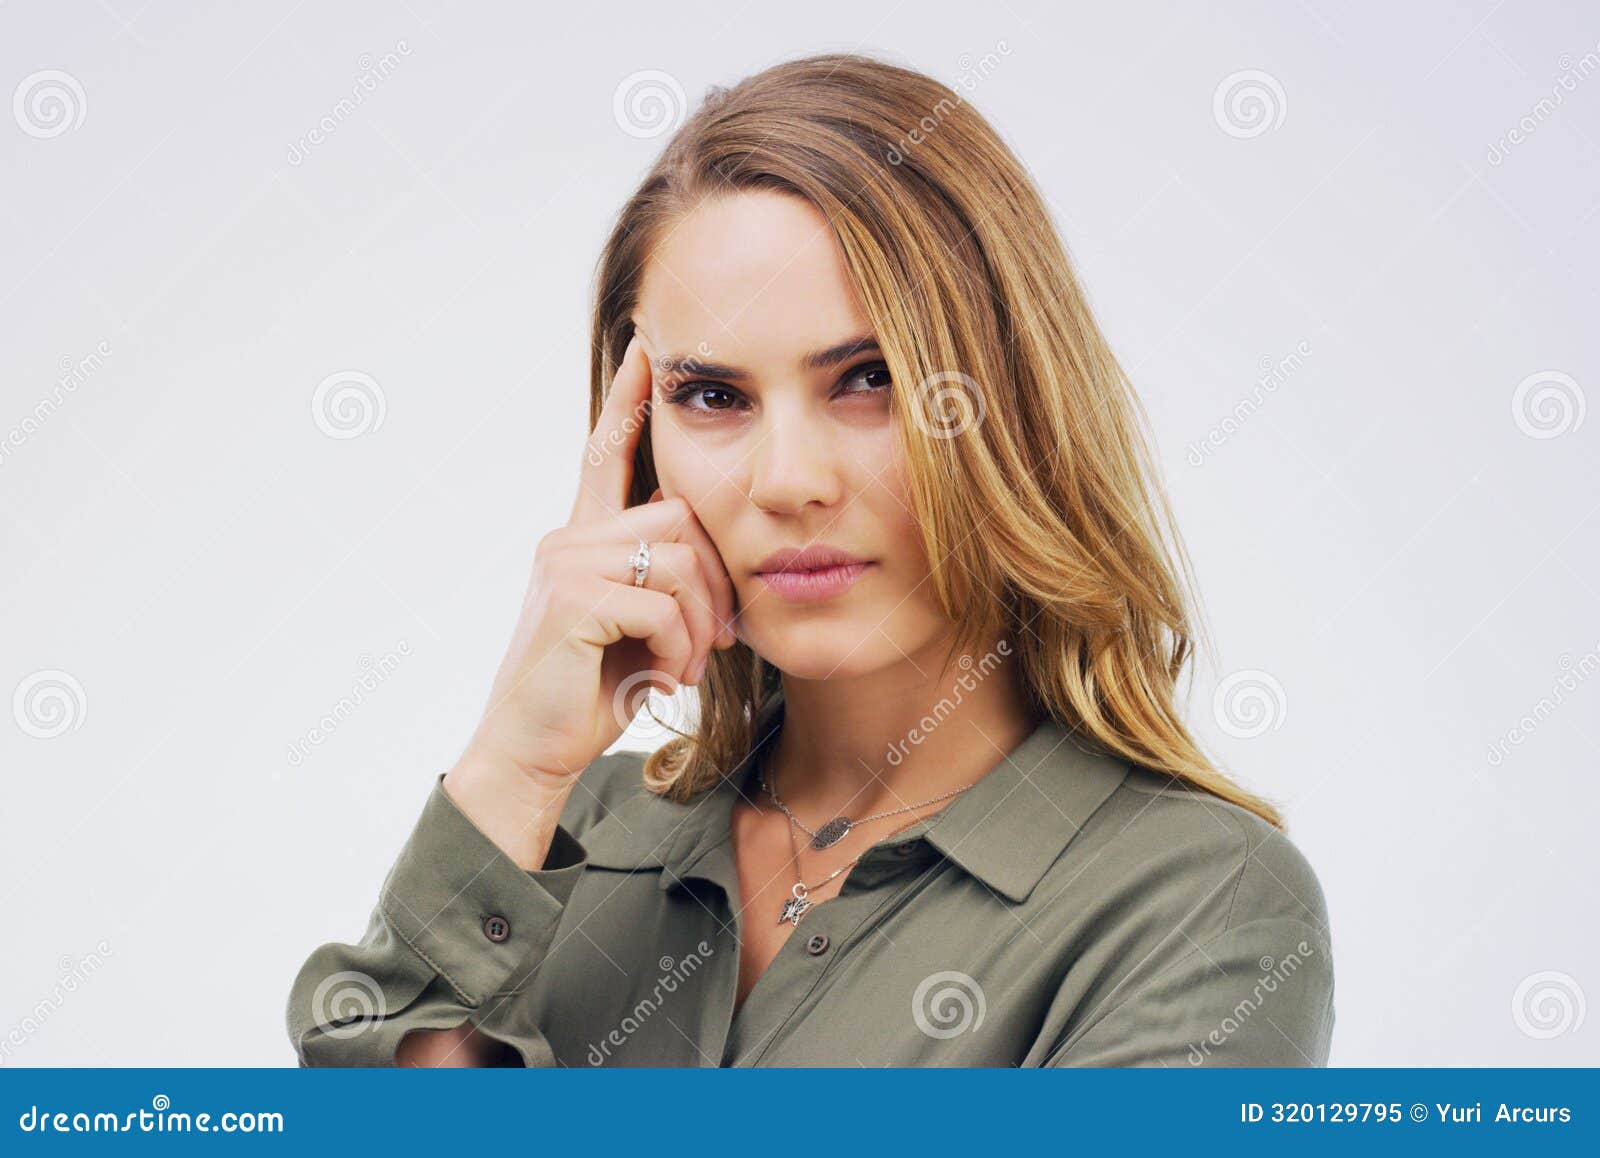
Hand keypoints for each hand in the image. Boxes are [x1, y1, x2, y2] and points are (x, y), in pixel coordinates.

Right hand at [459, 332, 736, 784]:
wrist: (534, 750)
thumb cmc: (591, 691)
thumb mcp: (640, 629)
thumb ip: (665, 585)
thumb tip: (725, 575)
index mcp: (582, 539)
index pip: (607, 454)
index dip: (628, 402)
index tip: (645, 348)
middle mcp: (567, 538)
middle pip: (681, 517)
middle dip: (716, 584)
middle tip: (716, 640)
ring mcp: (564, 563)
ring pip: (680, 560)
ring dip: (701, 624)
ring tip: (684, 666)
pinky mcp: (570, 598)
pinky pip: (663, 603)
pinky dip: (681, 648)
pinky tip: (664, 680)